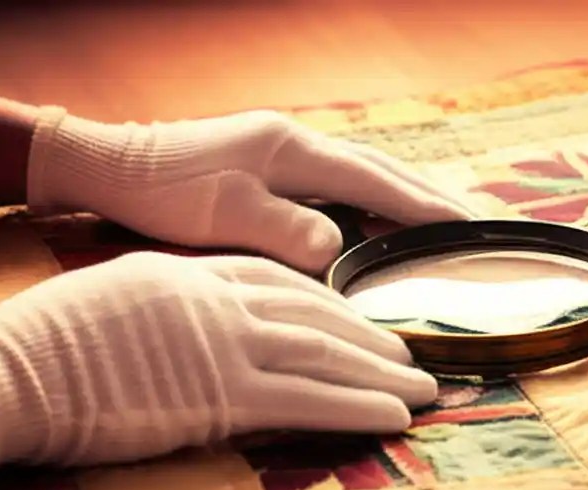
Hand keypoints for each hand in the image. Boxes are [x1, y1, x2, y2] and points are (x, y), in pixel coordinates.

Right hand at [0, 251, 437, 475]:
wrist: (10, 371)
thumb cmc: (43, 343)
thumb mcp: (114, 300)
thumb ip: (168, 308)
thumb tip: (193, 330)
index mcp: (190, 274)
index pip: (278, 281)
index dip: (328, 302)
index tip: (358, 317)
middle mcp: (218, 302)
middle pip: (316, 314)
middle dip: (370, 337)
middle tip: (410, 355)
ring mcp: (224, 345)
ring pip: (325, 355)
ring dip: (381, 375)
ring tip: (421, 389)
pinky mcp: (222, 396)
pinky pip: (308, 402)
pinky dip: (358, 409)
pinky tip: (394, 418)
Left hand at [25, 107, 473, 272]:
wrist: (114, 165)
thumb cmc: (165, 193)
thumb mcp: (223, 216)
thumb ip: (283, 230)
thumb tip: (335, 250)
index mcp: (293, 150)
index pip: (376, 181)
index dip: (424, 206)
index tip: (467, 227)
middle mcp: (298, 142)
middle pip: (382, 169)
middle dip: (429, 197)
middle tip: (474, 225)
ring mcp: (286, 149)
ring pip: (363, 173)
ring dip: (405, 196)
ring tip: (442, 224)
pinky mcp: (272, 164)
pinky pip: (341, 183)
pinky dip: (373, 200)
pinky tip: (380, 222)